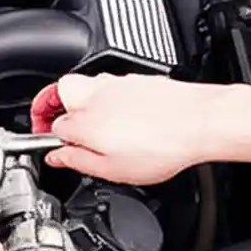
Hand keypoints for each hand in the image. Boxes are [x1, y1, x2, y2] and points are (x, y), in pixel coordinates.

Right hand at [32, 73, 240, 184]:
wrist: (201, 121)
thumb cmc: (163, 146)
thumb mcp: (112, 170)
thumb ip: (78, 161)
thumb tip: (57, 157)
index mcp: (82, 120)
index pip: (51, 126)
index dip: (50, 140)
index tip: (55, 150)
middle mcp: (95, 95)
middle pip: (59, 91)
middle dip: (51, 105)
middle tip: (52, 122)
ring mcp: (118, 84)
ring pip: (86, 85)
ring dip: (79, 101)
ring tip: (88, 124)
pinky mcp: (139, 80)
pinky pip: (112, 85)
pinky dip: (107, 99)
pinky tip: (119, 118)